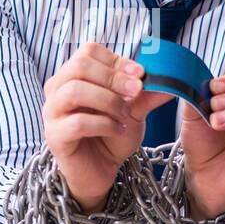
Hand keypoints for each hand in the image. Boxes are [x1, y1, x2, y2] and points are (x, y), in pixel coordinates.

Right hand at [42, 42, 172, 211]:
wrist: (101, 171)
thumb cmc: (111, 136)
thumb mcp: (133, 110)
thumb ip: (146, 93)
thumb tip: (172, 77)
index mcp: (73, 75)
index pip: (88, 51)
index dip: (117, 60)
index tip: (140, 75)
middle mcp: (57, 89)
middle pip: (80, 66)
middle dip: (114, 77)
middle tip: (135, 91)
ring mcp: (52, 112)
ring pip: (75, 91)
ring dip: (108, 100)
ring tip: (125, 114)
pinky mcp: (54, 136)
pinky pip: (77, 122)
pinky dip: (104, 124)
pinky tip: (118, 129)